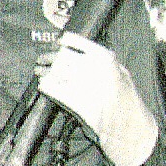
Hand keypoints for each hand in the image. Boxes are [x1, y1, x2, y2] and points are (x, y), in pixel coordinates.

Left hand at [36, 32, 158, 165]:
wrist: (126, 124)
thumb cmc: (126, 98)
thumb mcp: (121, 73)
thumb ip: (104, 62)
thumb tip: (84, 53)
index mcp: (103, 57)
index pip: (77, 41)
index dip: (64, 41)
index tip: (57, 43)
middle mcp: (91, 67)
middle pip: (62, 57)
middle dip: (49, 57)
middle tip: (41, 59)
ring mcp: (81, 84)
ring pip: (55, 72)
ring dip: (44, 71)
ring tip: (38, 70)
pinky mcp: (73, 100)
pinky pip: (54, 89)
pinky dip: (46, 86)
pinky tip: (42, 85)